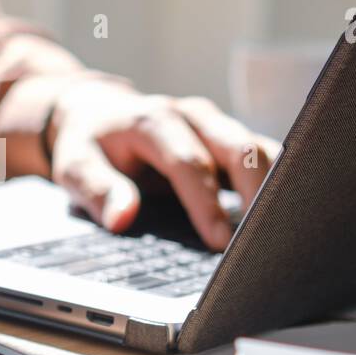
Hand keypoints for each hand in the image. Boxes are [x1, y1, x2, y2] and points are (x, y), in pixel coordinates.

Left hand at [46, 80, 280, 249]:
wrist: (95, 113)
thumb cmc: (88, 142)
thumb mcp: (76, 166)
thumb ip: (99, 191)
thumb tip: (121, 219)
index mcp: (155, 120)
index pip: (189, 163)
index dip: (206, 204)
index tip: (218, 241)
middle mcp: (192, 116)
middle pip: (239, 149)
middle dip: (256, 193)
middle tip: (261, 240)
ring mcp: (215, 125)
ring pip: (259, 149)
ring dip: (273, 188)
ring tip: (277, 232)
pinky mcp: (228, 138)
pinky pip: (261, 156)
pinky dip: (275, 183)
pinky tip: (279, 217)